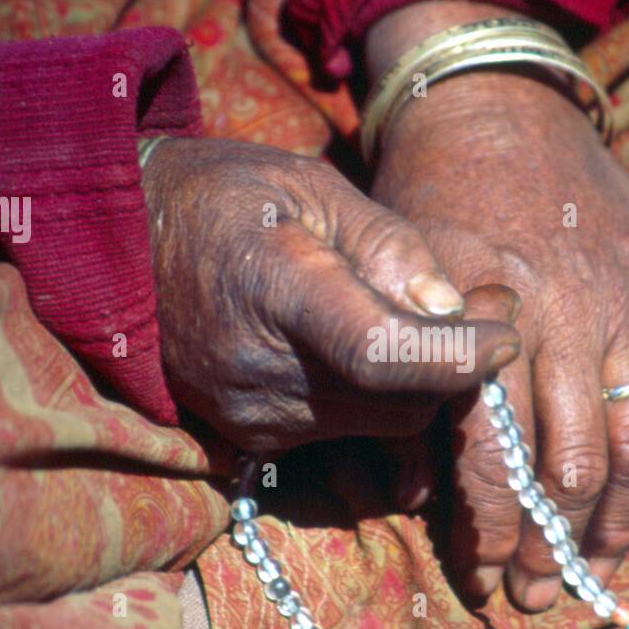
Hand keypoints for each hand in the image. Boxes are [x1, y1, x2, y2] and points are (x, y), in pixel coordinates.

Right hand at [141, 137, 520, 452]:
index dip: (459, 355)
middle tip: (487, 310)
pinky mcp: (252, 440)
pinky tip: (376, 349)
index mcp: (272, 288)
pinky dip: (380, 398)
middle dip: (457, 367)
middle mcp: (257, 369)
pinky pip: (350, 431)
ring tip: (428, 321)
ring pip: (385, 424)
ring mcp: (251, 415)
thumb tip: (459, 314)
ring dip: (422, 384)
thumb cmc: (225, 198)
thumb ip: (391, 248)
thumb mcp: (314, 188)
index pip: (383, 353)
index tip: (507, 331)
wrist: (121, 245)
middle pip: (401, 400)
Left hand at [367, 3, 628, 611]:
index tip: (484, 578)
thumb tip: (416, 489)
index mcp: (489, 320)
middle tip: (537, 593)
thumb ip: (413, 378)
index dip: (492, 530)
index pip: (498, 455)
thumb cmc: (431, 201)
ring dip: (622, 520)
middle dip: (552, 545)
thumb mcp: (400, 284)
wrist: (497, 106)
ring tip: (599, 569)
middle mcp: (564, 317)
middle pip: (571, 466)